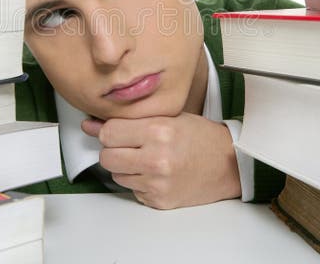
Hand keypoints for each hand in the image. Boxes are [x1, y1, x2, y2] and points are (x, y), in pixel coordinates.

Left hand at [81, 113, 240, 208]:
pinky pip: (132, 191)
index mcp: (158, 131)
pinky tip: (156, 173)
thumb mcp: (168, 117)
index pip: (108, 133)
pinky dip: (139, 182)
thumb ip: (129, 120)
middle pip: (107, 157)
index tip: (116, 131)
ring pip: (117, 176)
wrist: (229, 164)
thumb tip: (90, 125)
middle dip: (113, 150)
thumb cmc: (201, 137)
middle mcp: (156, 159)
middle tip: (130, 145)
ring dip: (125, 167)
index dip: (109, 131)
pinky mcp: (159, 201)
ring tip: (148, 158)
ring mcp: (157, 183)